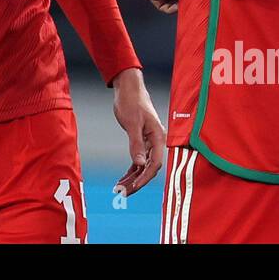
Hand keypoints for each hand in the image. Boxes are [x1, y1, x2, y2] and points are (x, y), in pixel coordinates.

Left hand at [111, 68, 165, 197]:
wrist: (128, 86)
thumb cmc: (131, 101)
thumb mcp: (132, 122)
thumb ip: (136, 143)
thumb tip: (139, 164)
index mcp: (158, 137)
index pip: (155, 164)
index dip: (144, 178)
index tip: (132, 188)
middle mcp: (157, 141)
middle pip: (149, 168)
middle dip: (137, 182)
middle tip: (122, 193)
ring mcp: (150, 142)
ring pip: (143, 166)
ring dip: (132, 178)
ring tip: (119, 189)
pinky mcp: (142, 140)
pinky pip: (138, 160)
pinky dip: (131, 170)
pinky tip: (122, 178)